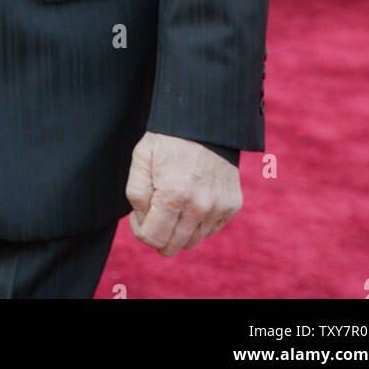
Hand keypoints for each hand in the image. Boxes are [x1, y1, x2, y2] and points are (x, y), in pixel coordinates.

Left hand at [125, 132, 241, 255]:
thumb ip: (136, 194)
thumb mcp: (141, 158)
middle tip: (154, 211)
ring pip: (192, 241)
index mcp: (174, 195)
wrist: (205, 122)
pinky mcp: (233, 205)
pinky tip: (191, 198)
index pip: (153, 239)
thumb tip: (144, 221)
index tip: (139, 214)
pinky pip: (210, 229)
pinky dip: (197, 221)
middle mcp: (200, 206)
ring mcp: (219, 207)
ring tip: (173, 202)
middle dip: (158, 234)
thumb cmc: (168, 140)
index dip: (140, 230)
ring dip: (178, 228)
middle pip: (173, 247)